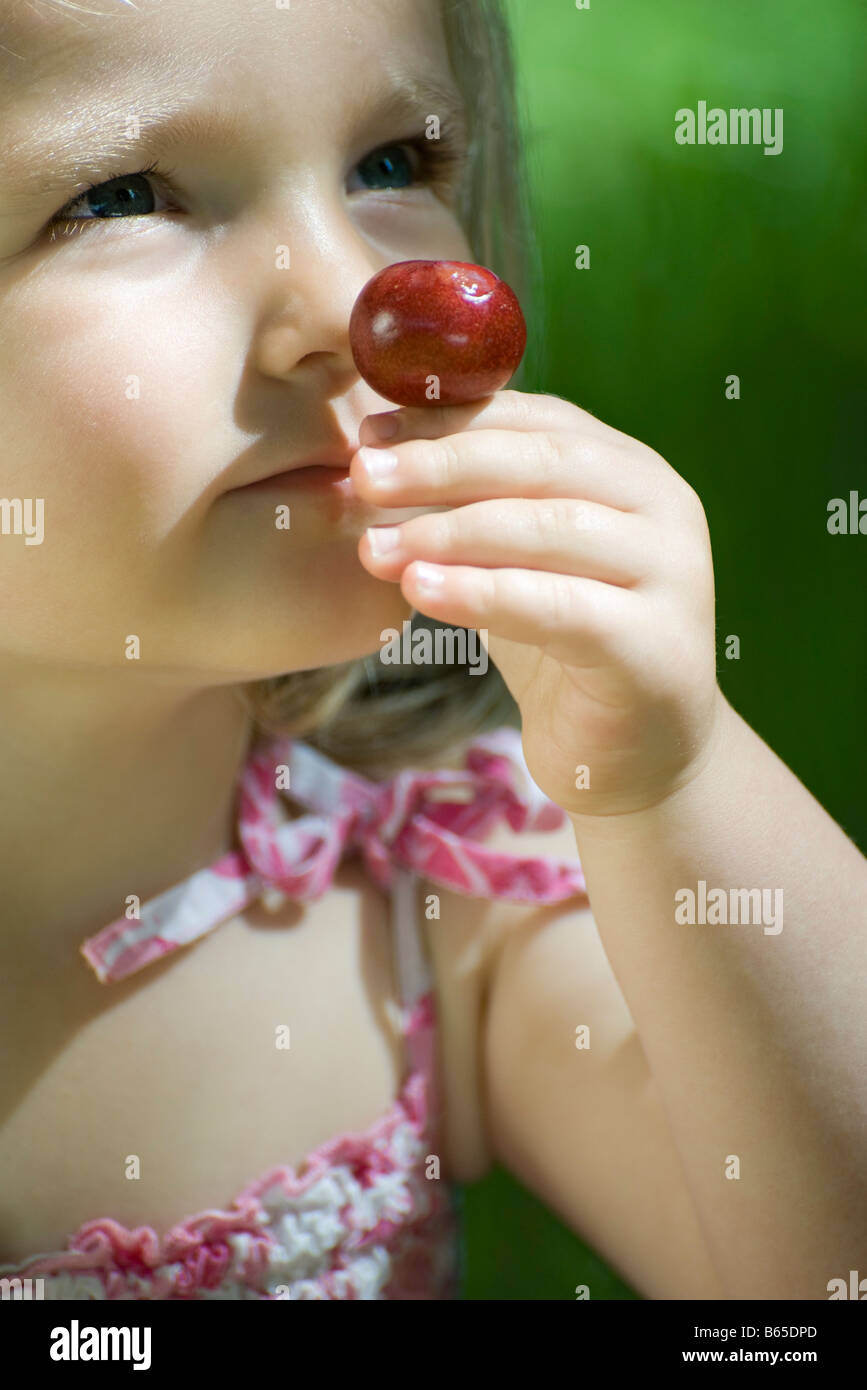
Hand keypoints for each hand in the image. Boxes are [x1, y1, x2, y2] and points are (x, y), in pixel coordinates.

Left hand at [352, 390, 721, 818]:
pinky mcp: (655, 645)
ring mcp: (671, 575)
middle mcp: (665, 508)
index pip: (537, 420)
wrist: (637, 756)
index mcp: (633, 471)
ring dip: (452, 531)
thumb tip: (376, 454)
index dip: (449, 421)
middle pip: (543, 462)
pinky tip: (420, 591)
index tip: (369, 431)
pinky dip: (483, 594)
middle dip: (442, 465)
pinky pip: (559, 607)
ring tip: (375, 545)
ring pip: (551, 529)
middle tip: (362, 476)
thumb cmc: (566, 649)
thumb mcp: (518, 563)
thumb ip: (478, 506)